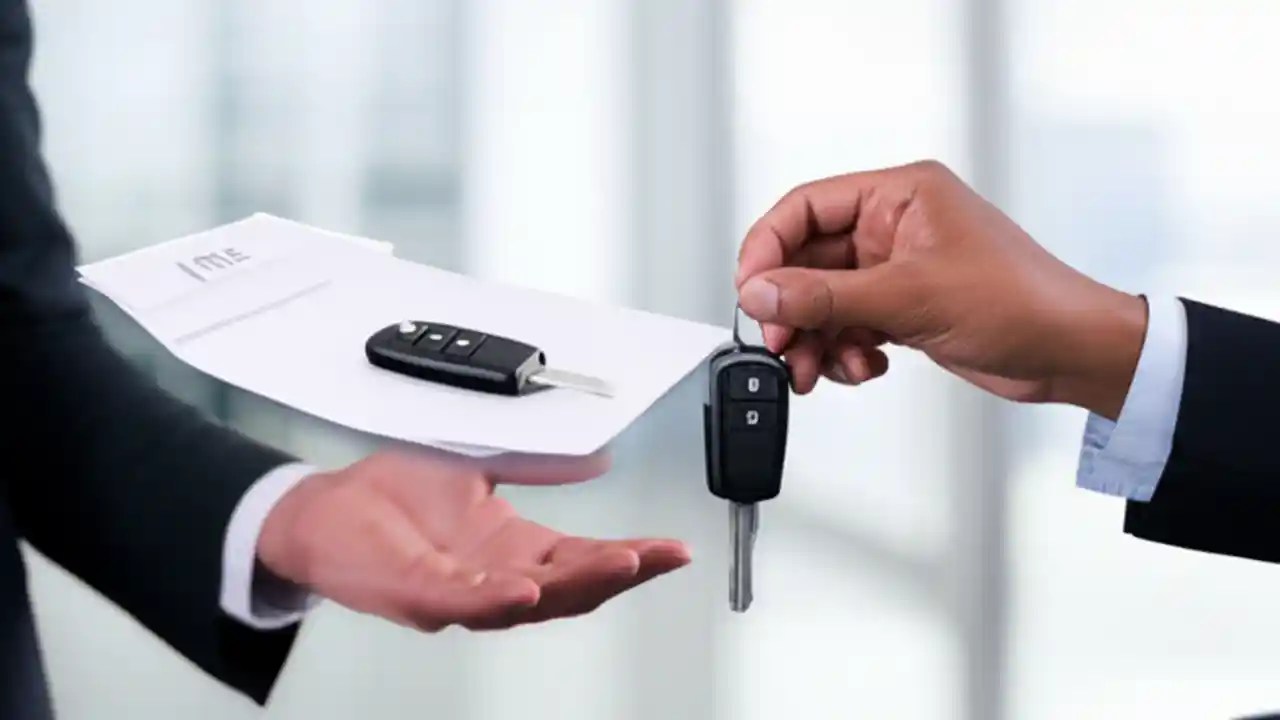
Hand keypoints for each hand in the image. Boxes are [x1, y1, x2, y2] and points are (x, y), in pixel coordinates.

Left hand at [256, 449, 689, 631]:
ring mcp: (455, 592)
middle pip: (569, 587)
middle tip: (661, 557)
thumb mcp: (478, 472)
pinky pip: (461, 600)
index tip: (672, 548)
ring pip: (526, 601)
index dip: (632, 557)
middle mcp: (492, 579)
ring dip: (574, 586)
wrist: (321, 508)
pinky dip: (497, 598)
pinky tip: (527, 588)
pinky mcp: (413, 591)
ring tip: (618, 566)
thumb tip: (594, 459)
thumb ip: (534, 467)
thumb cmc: (391, 498)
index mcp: (512, 551)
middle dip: (619, 572)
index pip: (583, 559)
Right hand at [734, 160, 1146, 419]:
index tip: (749, 287)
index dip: (768, 246)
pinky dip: (843, 351)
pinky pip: (848, 324)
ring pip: (824, 299)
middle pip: (808, 260)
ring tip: (814, 368)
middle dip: (791, 306)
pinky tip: (861, 367)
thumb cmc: (1023, 302)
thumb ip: (825, 295)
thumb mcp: (909, 297)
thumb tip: (762, 290)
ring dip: (813, 337)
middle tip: (781, 341)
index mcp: (900, 194)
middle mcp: (894, 226)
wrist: (1070, 352)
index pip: (806, 206)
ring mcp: (898, 269)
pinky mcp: (904, 307)